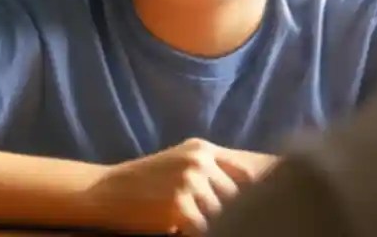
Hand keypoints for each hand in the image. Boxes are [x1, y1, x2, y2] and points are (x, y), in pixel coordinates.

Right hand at [86, 138, 278, 235]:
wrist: (106, 191)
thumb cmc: (146, 181)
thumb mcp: (181, 161)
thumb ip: (214, 167)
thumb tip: (255, 183)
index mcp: (203, 149)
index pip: (247, 171)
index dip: (260, 190)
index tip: (270, 204)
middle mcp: (200, 162)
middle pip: (237, 194)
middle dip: (238, 211)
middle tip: (245, 220)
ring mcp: (190, 183)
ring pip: (224, 213)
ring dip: (220, 224)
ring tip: (210, 224)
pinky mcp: (179, 207)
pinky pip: (206, 228)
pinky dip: (203, 232)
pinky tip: (191, 230)